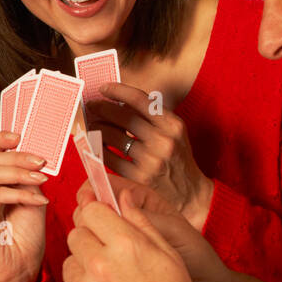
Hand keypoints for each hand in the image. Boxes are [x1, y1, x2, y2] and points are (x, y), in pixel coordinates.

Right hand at [0, 131, 48, 281]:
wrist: (20, 268)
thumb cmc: (26, 237)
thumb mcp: (34, 200)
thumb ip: (30, 179)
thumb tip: (36, 159)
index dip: (1, 139)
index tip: (20, 135)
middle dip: (21, 156)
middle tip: (42, 162)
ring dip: (22, 174)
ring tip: (41, 181)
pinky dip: (19, 193)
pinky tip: (36, 200)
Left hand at [75, 176, 233, 281]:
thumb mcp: (168, 257)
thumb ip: (141, 223)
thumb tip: (123, 198)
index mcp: (125, 245)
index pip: (90, 211)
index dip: (97, 215)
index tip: (103, 223)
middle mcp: (99, 264)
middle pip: (76, 234)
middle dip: (90, 240)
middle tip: (109, 256)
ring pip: (69, 261)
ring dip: (83, 266)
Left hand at [87, 82, 213, 229]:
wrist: (190, 193)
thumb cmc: (177, 158)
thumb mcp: (175, 132)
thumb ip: (153, 116)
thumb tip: (119, 101)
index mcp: (173, 125)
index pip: (140, 100)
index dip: (118, 91)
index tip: (104, 88)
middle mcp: (163, 141)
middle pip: (123, 116)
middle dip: (102, 108)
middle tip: (91, 106)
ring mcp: (150, 160)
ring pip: (112, 136)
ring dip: (97, 127)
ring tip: (92, 124)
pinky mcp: (137, 177)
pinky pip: (109, 157)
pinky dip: (99, 148)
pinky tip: (97, 143)